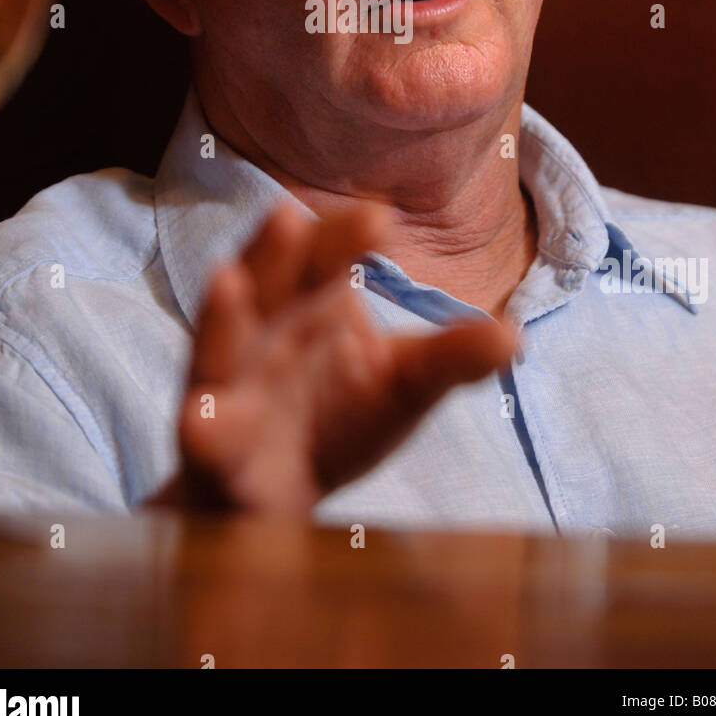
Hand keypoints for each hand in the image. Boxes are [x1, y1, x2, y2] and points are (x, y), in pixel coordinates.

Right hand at [153, 199, 517, 514]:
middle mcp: (262, 333)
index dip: (344, 235)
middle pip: (264, 282)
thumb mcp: (403, 386)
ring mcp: (231, 389)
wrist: (281, 501)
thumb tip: (514, 334)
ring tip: (226, 281)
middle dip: (273, 251)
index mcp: (306, 302)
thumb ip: (450, 358)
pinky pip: (203, 437)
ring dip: (222, 317)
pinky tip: (200, 420)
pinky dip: (201, 427)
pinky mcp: (216, 451)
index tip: (383, 217)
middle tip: (289, 215)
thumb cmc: (339, 419)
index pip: (320, 255)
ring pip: (220, 346)